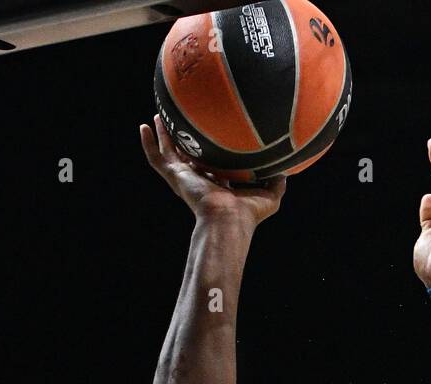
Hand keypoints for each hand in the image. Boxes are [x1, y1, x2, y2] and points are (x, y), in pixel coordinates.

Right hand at [140, 115, 285, 227]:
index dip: (210, 152)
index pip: (212, 165)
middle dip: (184, 140)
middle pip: (188, 156)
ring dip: (163, 136)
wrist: (228, 219)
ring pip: (169, 153)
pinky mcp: (175, 176)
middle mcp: (199, 180)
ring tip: (158, 117)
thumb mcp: (270, 194)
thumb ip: (277, 181)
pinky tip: (143, 128)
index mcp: (218, 185)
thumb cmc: (248, 214)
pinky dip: (148, 144)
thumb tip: (286, 167)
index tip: (211, 137)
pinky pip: (157, 158)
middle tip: (179, 122)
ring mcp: (185, 178)